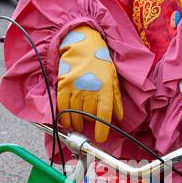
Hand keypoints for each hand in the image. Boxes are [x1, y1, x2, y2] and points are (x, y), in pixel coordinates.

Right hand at [56, 26, 123, 143]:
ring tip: (78, 124)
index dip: (102, 129)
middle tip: (88, 127)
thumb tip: (119, 118)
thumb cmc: (100, 62)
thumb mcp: (113, 79)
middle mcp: (90, 89)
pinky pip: (62, 107)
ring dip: (76, 123)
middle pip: (88, 116)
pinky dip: (64, 117)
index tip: (101, 138)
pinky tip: (66, 121)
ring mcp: (75, 87)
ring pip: (74, 114)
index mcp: (105, 88)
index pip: (104, 114)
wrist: (83, 44)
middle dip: (88, 125)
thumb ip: (116, 100)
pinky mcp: (63, 85)